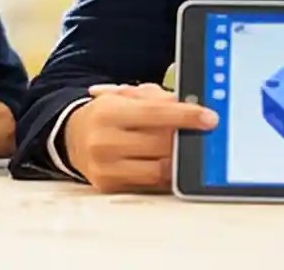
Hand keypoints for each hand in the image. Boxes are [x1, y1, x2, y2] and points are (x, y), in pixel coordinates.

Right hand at [63, 83, 217, 192]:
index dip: (186, 115)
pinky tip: (169, 163)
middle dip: (185, 138)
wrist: (72, 138)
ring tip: (184, 149)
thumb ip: (156, 98)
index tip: (210, 118)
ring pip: (158, 168)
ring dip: (178, 159)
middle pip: (160, 143)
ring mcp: (105, 167)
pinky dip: (165, 174)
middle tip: (203, 134)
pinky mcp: (109, 186)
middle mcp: (103, 140)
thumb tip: (190, 107)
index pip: (154, 113)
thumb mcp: (126, 97)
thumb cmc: (106, 116)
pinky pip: (150, 184)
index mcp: (108, 111)